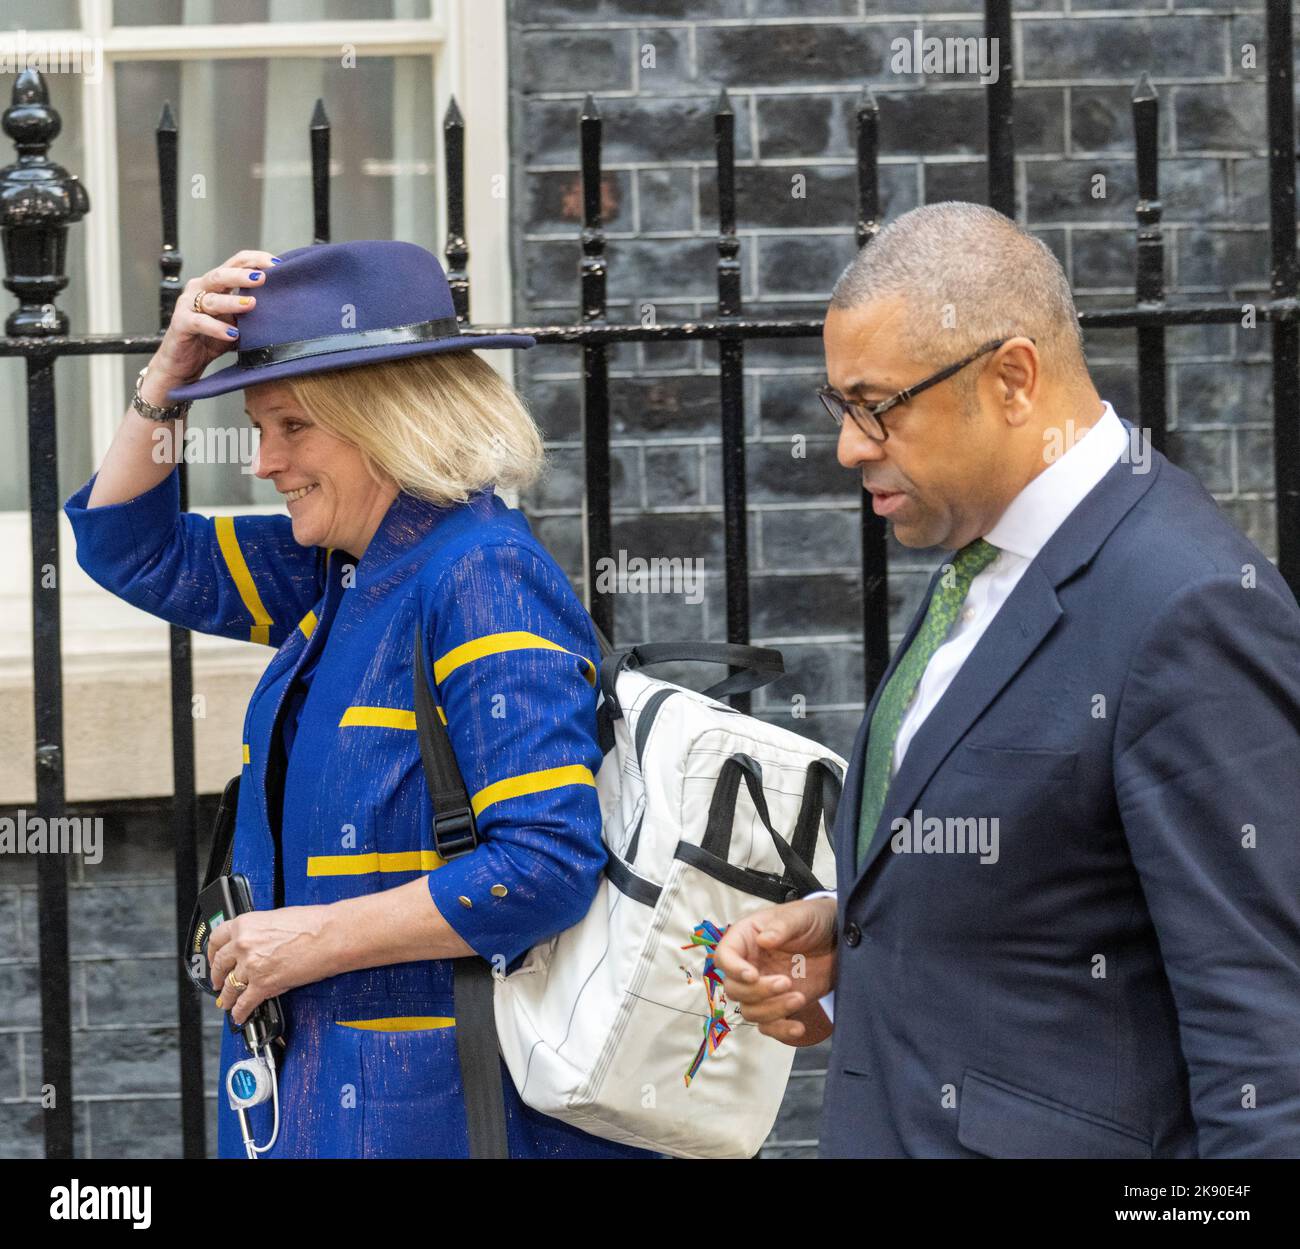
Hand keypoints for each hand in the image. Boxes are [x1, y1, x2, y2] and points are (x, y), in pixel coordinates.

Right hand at [142, 249, 280, 404]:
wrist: (183, 363)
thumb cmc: (211, 340)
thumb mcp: (238, 324)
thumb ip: (253, 313)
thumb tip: (286, 308)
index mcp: (216, 284)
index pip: (235, 263)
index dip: (255, 260)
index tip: (277, 264)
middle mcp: (201, 289)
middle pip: (221, 274)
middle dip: (243, 275)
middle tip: (263, 278)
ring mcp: (188, 304)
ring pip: (211, 298)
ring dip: (232, 302)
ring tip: (251, 304)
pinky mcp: (180, 323)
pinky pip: (199, 322)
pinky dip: (217, 328)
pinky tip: (233, 334)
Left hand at [207, 903, 334, 1026]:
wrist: (330, 936)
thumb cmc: (314, 924)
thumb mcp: (279, 918)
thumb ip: (261, 931)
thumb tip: (258, 940)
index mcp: (246, 924)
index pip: (216, 939)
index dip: (212, 953)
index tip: (214, 958)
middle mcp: (243, 944)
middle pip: (220, 964)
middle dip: (218, 976)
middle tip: (218, 981)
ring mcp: (251, 965)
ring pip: (230, 986)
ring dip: (227, 997)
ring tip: (227, 1002)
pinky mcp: (262, 985)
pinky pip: (244, 1003)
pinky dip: (240, 1012)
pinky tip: (239, 1015)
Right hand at [714, 896, 836, 1046]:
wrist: (836, 941)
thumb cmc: (812, 921)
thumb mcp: (800, 916)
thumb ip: (782, 926)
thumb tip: (764, 940)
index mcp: (746, 939)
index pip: (724, 956)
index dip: (733, 969)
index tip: (753, 975)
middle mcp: (748, 965)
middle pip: (734, 989)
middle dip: (758, 991)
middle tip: (786, 982)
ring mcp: (762, 988)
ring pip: (750, 1011)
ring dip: (772, 1011)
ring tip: (799, 998)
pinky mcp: (778, 1005)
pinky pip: (768, 1026)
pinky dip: (781, 1031)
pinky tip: (799, 1026)